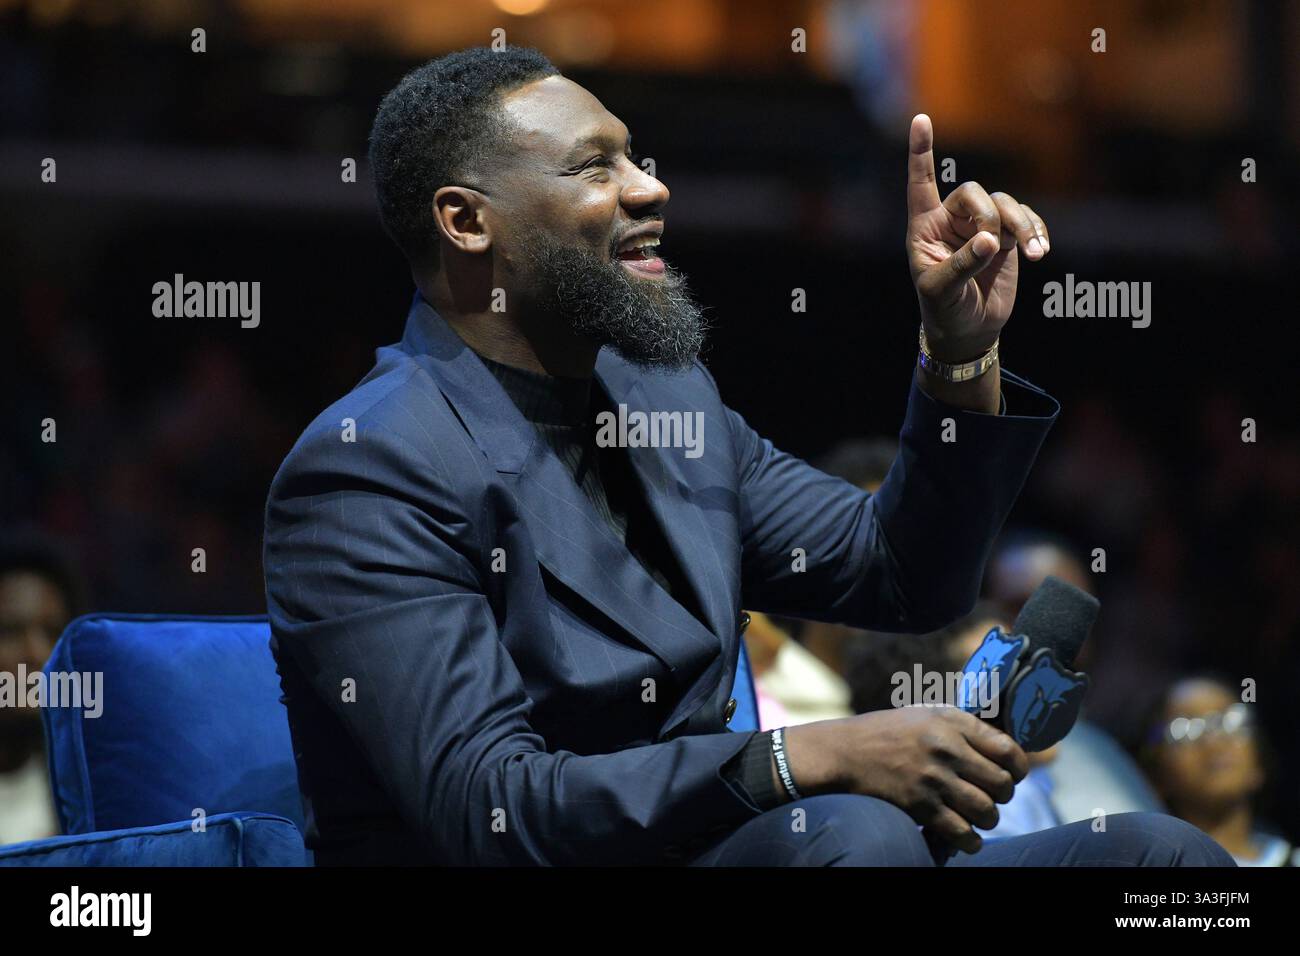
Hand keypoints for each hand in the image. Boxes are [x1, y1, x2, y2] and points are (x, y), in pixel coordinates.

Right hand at [783, 707, 1028, 854]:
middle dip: (1003, 796)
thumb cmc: (887, 732)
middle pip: (1003, 784)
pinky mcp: (919, 805)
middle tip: (992, 797)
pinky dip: (970, 841)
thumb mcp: (925, 714)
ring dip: (988, 819)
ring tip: (978, 816)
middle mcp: (946, 748)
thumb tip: (1004, 745)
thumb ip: (962, 726)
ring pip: (987, 811)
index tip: (1014, 774)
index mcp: (951, 722)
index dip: (1019, 767)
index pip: (1008, 749)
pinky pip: (962, 833)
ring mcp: (933, 778)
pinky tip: (966, 837)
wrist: (843, 752)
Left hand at [905, 114, 1050, 361]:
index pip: (921, 183)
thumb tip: (991, 239)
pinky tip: (1040, 253)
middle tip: (992, 245)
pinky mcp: (1006, 237)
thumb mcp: (942, 291)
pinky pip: (1024, 220)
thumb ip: (962, 264)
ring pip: (1005, 204)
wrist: (969, 329)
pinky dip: (1035, 232)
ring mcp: (981, 227)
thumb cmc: (944, 310)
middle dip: (988, 215)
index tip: (920, 119)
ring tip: (1032, 253)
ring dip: (1021, 225)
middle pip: (974, 192)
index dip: (920, 152)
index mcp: (925, 228)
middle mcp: (952, 220)